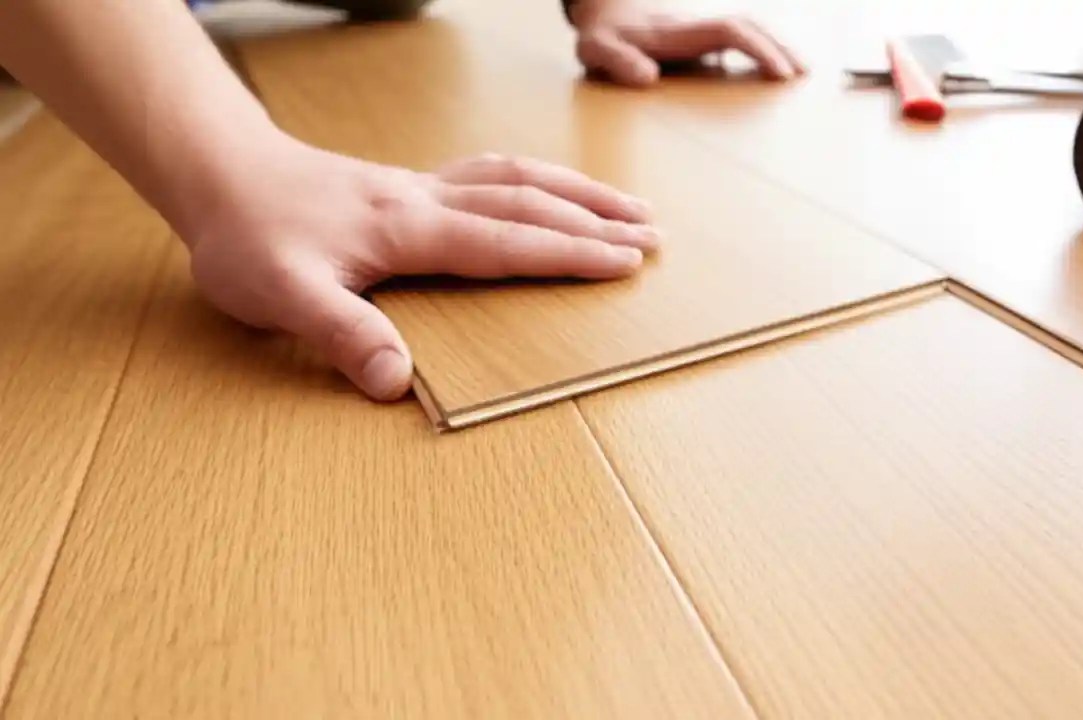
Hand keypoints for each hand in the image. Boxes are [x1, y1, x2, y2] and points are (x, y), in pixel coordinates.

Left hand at [184, 136, 659, 400]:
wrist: (220, 175)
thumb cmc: (249, 238)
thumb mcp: (282, 296)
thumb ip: (343, 334)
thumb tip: (398, 383)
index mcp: (410, 229)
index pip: (507, 241)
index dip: (569, 252)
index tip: (624, 262)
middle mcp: (427, 199)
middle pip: (529, 201)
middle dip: (595, 218)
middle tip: (653, 236)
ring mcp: (422, 186)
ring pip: (517, 177)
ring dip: (576, 191)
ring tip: (628, 205)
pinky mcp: (410, 185)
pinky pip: (492, 173)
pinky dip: (537, 181)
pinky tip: (548, 192)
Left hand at [569, 0, 806, 86]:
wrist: (604, 7)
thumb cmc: (601, 34)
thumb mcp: (595, 49)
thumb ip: (617, 61)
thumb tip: (647, 78)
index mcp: (677, 32)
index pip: (728, 30)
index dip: (757, 48)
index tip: (778, 73)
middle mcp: (696, 24)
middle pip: (750, 23)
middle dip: (780, 46)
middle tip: (804, 74)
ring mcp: (702, 27)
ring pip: (750, 25)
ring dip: (777, 44)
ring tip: (802, 70)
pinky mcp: (703, 33)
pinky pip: (741, 34)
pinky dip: (764, 46)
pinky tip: (777, 65)